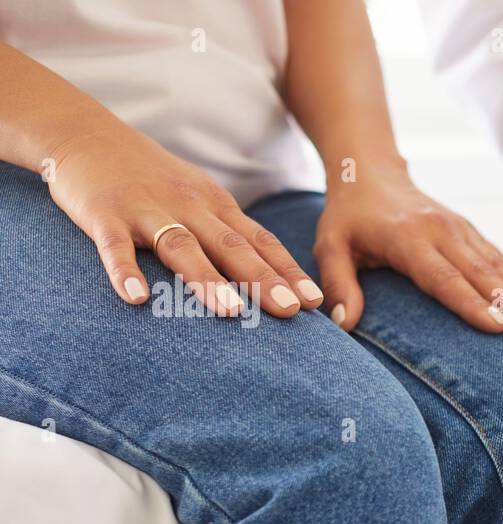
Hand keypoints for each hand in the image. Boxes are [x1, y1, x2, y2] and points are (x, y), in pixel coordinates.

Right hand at [47, 124, 322, 317]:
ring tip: (231, 312)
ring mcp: (147, 210)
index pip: (260, 242)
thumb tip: (275, 278)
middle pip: (231, 247)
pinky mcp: (104, 214)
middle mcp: (188, 207)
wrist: (86, 133)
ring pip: (182, 246)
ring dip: (206, 279)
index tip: (315, 302)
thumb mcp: (199, 198)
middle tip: (291, 312)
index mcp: (215, 206)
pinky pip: (115, 246)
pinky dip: (124, 271)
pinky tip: (135, 298)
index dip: (288, 271)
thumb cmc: (153, 178)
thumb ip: (230, 235)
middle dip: (263, 280)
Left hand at [314, 162, 502, 333]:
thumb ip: (339, 283)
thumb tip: (345, 324)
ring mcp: (460, 228)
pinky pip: (499, 257)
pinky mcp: (470, 230)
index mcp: (408, 238)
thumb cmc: (348, 218)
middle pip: (481, 273)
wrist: (371, 172)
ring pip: (497, 265)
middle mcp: (441, 231)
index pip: (444, 278)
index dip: (471, 304)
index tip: (497, 328)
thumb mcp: (330, 246)